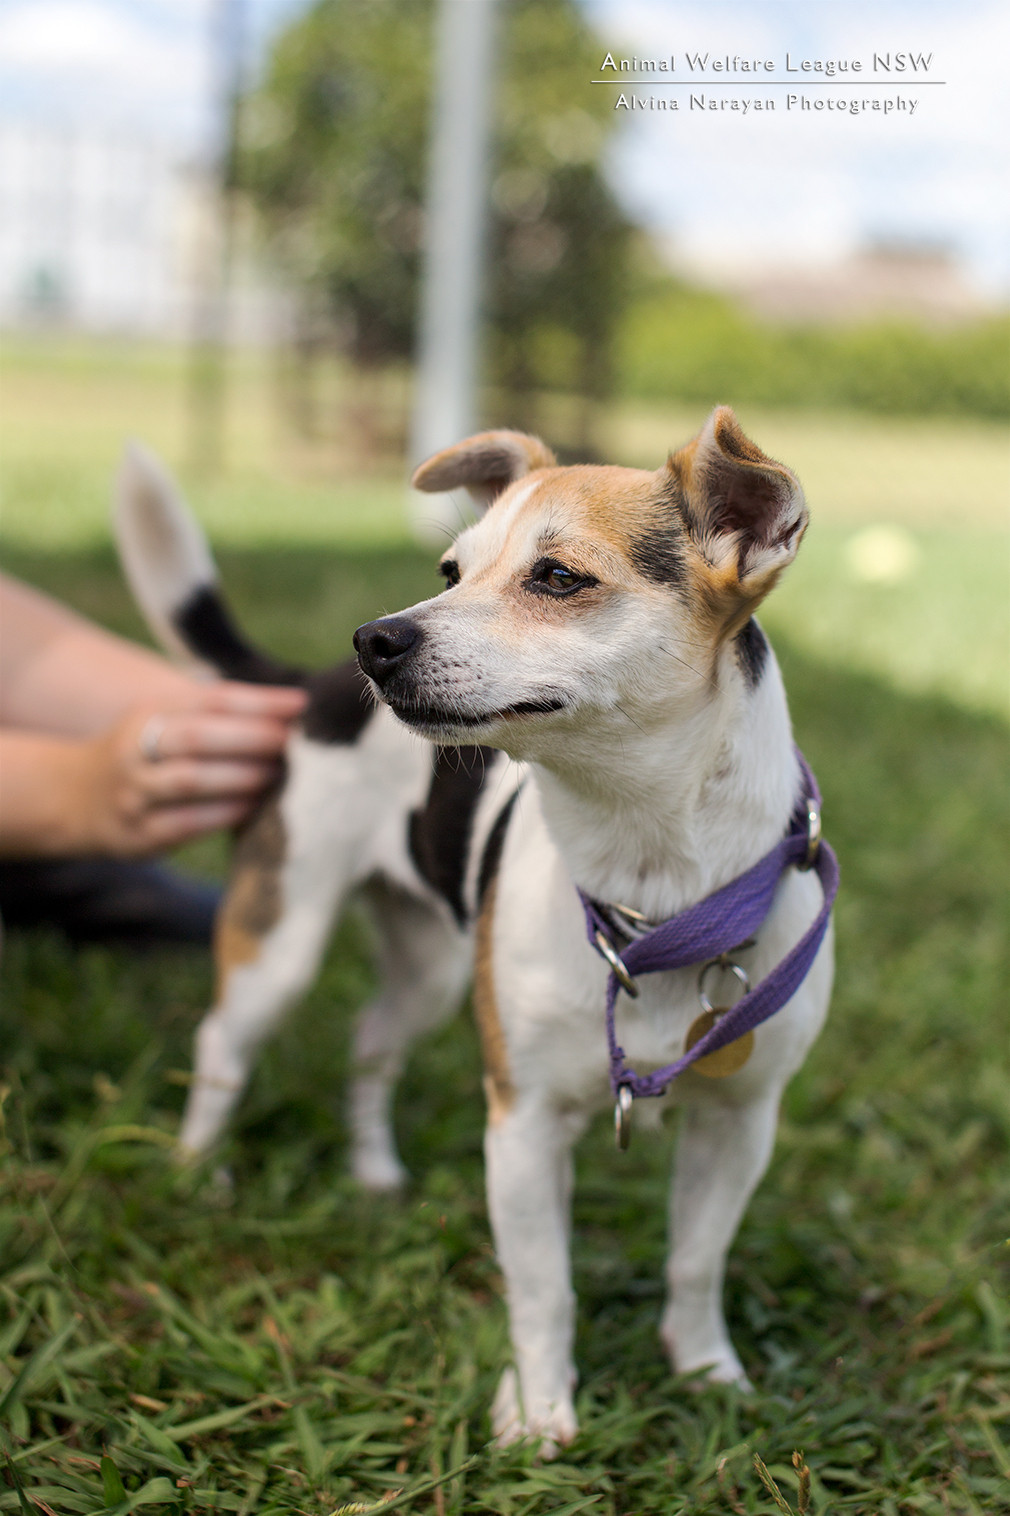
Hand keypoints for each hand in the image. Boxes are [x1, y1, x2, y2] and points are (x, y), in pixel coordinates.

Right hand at [70, 682, 306, 856]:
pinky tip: (250, 809)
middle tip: (288, 741)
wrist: (73, 798)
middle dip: (248, 737)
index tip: (300, 704)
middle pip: (195, 737)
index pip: (208, 699)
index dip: (257, 701)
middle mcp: (136, 749)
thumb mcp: (166, 721)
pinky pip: (184, 824)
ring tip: (275, 774)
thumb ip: (218, 715)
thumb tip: (292, 709)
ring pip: (189, 781)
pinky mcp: (137, 834)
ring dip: (239, 777)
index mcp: (149, 713)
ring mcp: (134, 792)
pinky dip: (221, 815)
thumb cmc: (147, 754)